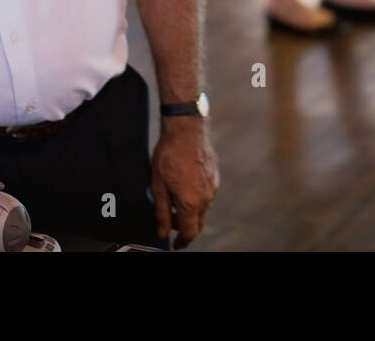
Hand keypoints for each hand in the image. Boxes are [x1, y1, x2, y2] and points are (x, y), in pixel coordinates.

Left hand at [150, 118, 219, 248]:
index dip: (182, 241)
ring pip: (203, 208)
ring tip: (174, 198)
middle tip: (172, 224)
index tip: (176, 244)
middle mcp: (206, 197)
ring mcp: (213, 186)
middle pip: (198, 223)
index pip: (189, 232)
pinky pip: (207, 194)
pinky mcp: (215, 176)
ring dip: (190, 210)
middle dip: (185, 227)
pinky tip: (184, 185)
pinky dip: (196, 196)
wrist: (185, 129)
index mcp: (190, 202)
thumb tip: (163, 231)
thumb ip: (161, 212)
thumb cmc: (169, 154)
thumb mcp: (158, 185)